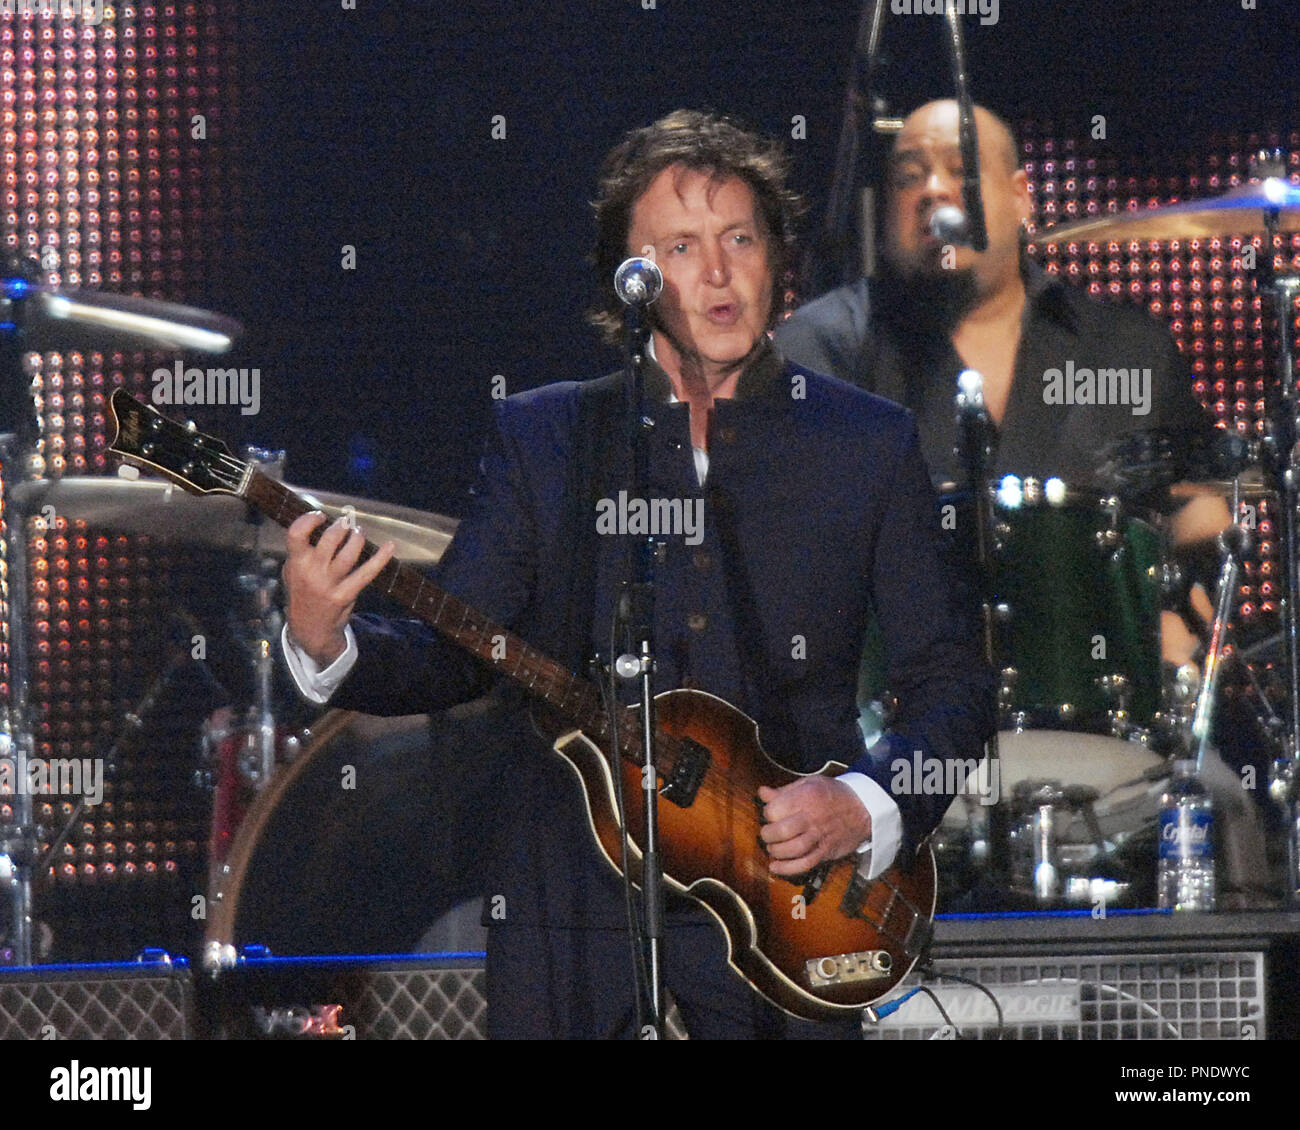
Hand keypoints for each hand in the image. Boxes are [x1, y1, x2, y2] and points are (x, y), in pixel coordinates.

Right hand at [282, 511, 394, 666]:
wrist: (309, 628)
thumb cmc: (302, 592)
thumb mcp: (292, 571)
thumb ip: (302, 550)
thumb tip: (320, 524)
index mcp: (296, 562)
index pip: (297, 534)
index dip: (309, 519)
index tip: (320, 515)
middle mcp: (312, 572)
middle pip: (330, 539)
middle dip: (342, 526)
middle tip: (347, 523)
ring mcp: (329, 584)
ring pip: (349, 554)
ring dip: (358, 538)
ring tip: (359, 533)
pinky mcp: (346, 594)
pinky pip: (367, 573)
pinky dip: (380, 558)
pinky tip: (390, 546)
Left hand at [757, 776, 870, 876]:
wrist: (865, 807)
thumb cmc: (835, 794)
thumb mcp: (810, 783)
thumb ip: (785, 791)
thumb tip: (763, 793)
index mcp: (806, 797)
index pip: (775, 809)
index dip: (767, 813)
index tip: (770, 814)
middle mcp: (812, 817)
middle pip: (781, 831)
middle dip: (767, 835)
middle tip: (767, 834)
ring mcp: (820, 836)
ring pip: (792, 850)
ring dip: (776, 852)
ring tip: (772, 848)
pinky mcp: (826, 851)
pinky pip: (805, 864)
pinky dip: (788, 869)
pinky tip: (776, 867)